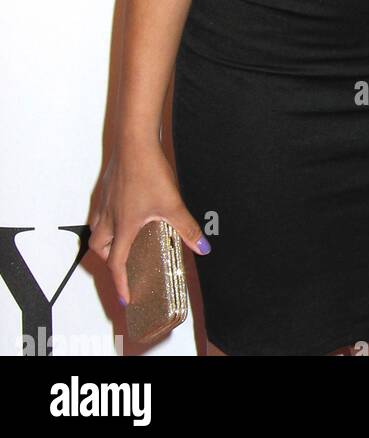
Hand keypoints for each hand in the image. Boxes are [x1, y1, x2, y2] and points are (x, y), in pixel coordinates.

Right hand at [88, 140, 209, 307]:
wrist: (134, 141)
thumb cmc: (148, 171)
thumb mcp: (172, 204)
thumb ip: (187, 228)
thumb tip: (202, 248)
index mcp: (123, 226)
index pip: (116, 264)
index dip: (121, 283)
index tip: (126, 297)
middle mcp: (108, 216)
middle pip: (98, 247)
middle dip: (108, 260)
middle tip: (121, 264)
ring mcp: (105, 200)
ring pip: (96, 228)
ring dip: (106, 239)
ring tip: (122, 239)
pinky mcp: (106, 187)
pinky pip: (101, 211)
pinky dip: (107, 218)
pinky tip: (124, 210)